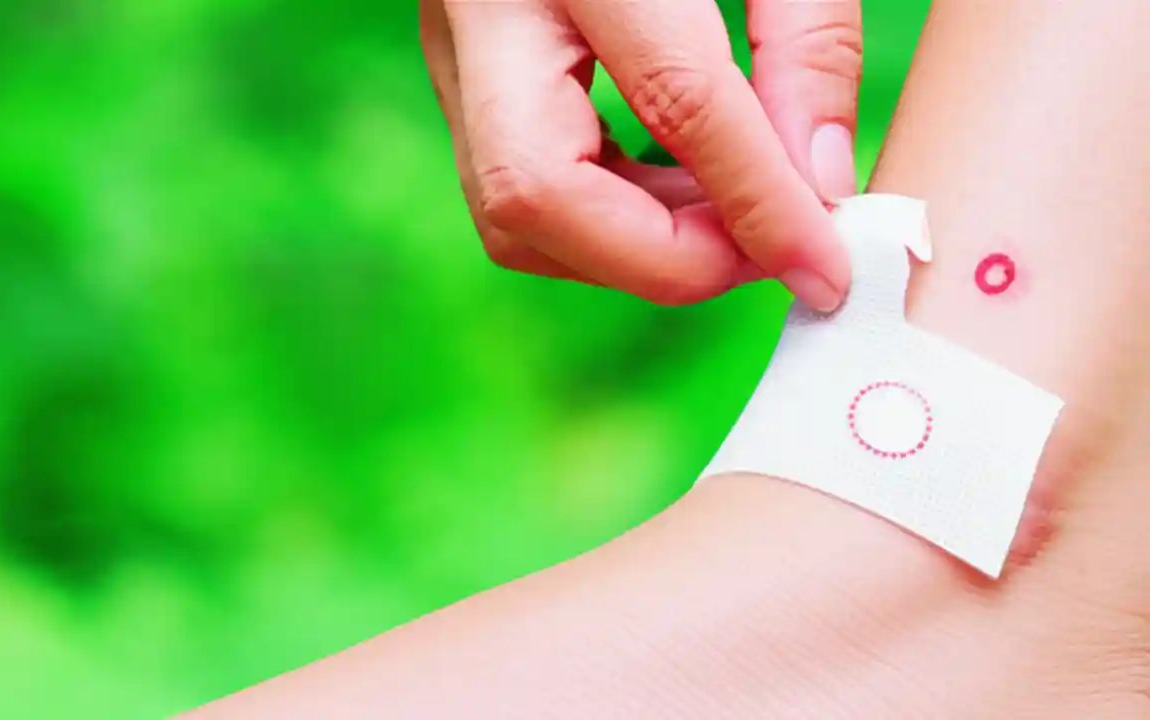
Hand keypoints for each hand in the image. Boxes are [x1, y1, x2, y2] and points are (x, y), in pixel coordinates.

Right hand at [420, 0, 861, 308]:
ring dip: (636, 248)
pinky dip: (610, 219)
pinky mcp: (462, 75)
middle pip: (533, 196)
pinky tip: (683, 190)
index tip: (827, 265)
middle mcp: (482, 1)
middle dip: (660, 258)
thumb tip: (819, 189)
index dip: (759, 203)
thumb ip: (804, 41)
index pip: (673, 97)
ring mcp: (455, 45)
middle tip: (760, 249)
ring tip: (731, 212)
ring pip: (514, 216)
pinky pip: (520, 190)